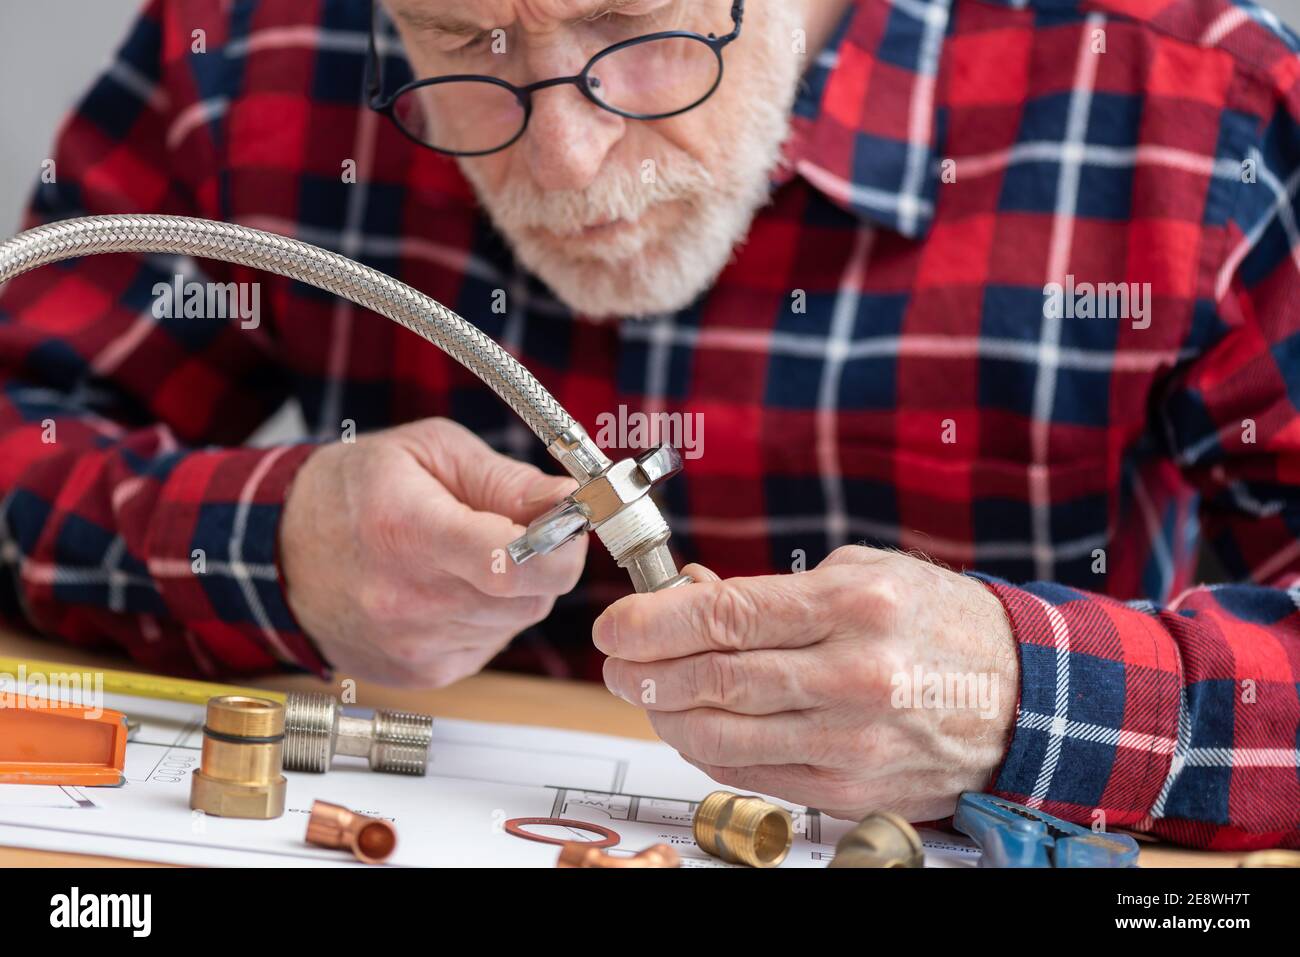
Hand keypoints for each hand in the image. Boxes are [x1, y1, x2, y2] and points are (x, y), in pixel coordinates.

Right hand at [280, 417, 585, 685]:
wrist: (278, 553)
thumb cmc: (352, 490)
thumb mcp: (430, 452)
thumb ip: (507, 480)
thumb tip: (571, 500)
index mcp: (409, 532)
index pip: (514, 561)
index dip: (563, 543)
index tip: (573, 519)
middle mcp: (408, 600)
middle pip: (530, 595)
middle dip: (543, 558)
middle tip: (511, 527)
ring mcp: (413, 646)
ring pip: (517, 621)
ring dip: (513, 588)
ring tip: (465, 554)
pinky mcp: (420, 674)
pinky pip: (491, 643)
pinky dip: (488, 615)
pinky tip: (449, 587)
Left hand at [595, 546, 1018, 820]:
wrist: (1022, 696)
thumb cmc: (937, 623)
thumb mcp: (861, 574)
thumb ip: (770, 592)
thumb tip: (687, 598)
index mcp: (855, 606)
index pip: (726, 618)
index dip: (652, 622)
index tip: (613, 623)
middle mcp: (854, 678)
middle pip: (713, 681)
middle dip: (641, 671)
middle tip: (614, 660)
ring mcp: (851, 743)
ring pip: (720, 737)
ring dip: (663, 715)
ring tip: (644, 692)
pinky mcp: (849, 791)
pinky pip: (750, 774)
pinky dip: (706, 750)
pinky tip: (692, 723)